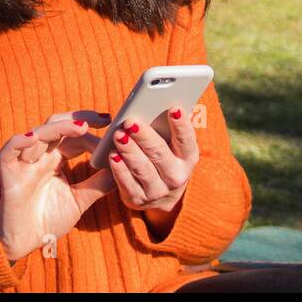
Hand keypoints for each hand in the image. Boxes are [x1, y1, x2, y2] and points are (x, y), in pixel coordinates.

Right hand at [0, 111, 116, 261]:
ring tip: (82, 127)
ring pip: (38, 134)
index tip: (114, 133)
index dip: (93, 133)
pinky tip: (34, 138)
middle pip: (57, 125)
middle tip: (105, 119)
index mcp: (55, 159)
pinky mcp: (7, 173)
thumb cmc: (48, 220)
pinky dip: (19, 141)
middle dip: (79, 119)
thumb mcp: (80, 200)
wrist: (25, 244)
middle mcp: (39, 156)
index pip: (74, 137)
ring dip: (59, 128)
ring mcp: (23, 162)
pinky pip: (9, 151)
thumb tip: (122, 166)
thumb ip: (99, 184)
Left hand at [106, 107, 198, 228]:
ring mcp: (158, 191)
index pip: (187, 140)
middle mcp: (177, 177)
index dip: (181, 125)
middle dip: (144, 137)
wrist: (160, 193)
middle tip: (130, 121)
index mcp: (189, 158)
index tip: (174, 108)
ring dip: (130, 151)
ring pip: (143, 169)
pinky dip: (120, 170)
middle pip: (160, 154)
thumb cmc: (164, 154)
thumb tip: (166, 102)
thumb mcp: (172, 142)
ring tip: (119, 135)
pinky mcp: (138, 200)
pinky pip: (127, 184)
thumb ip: (169, 125)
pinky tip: (113, 156)